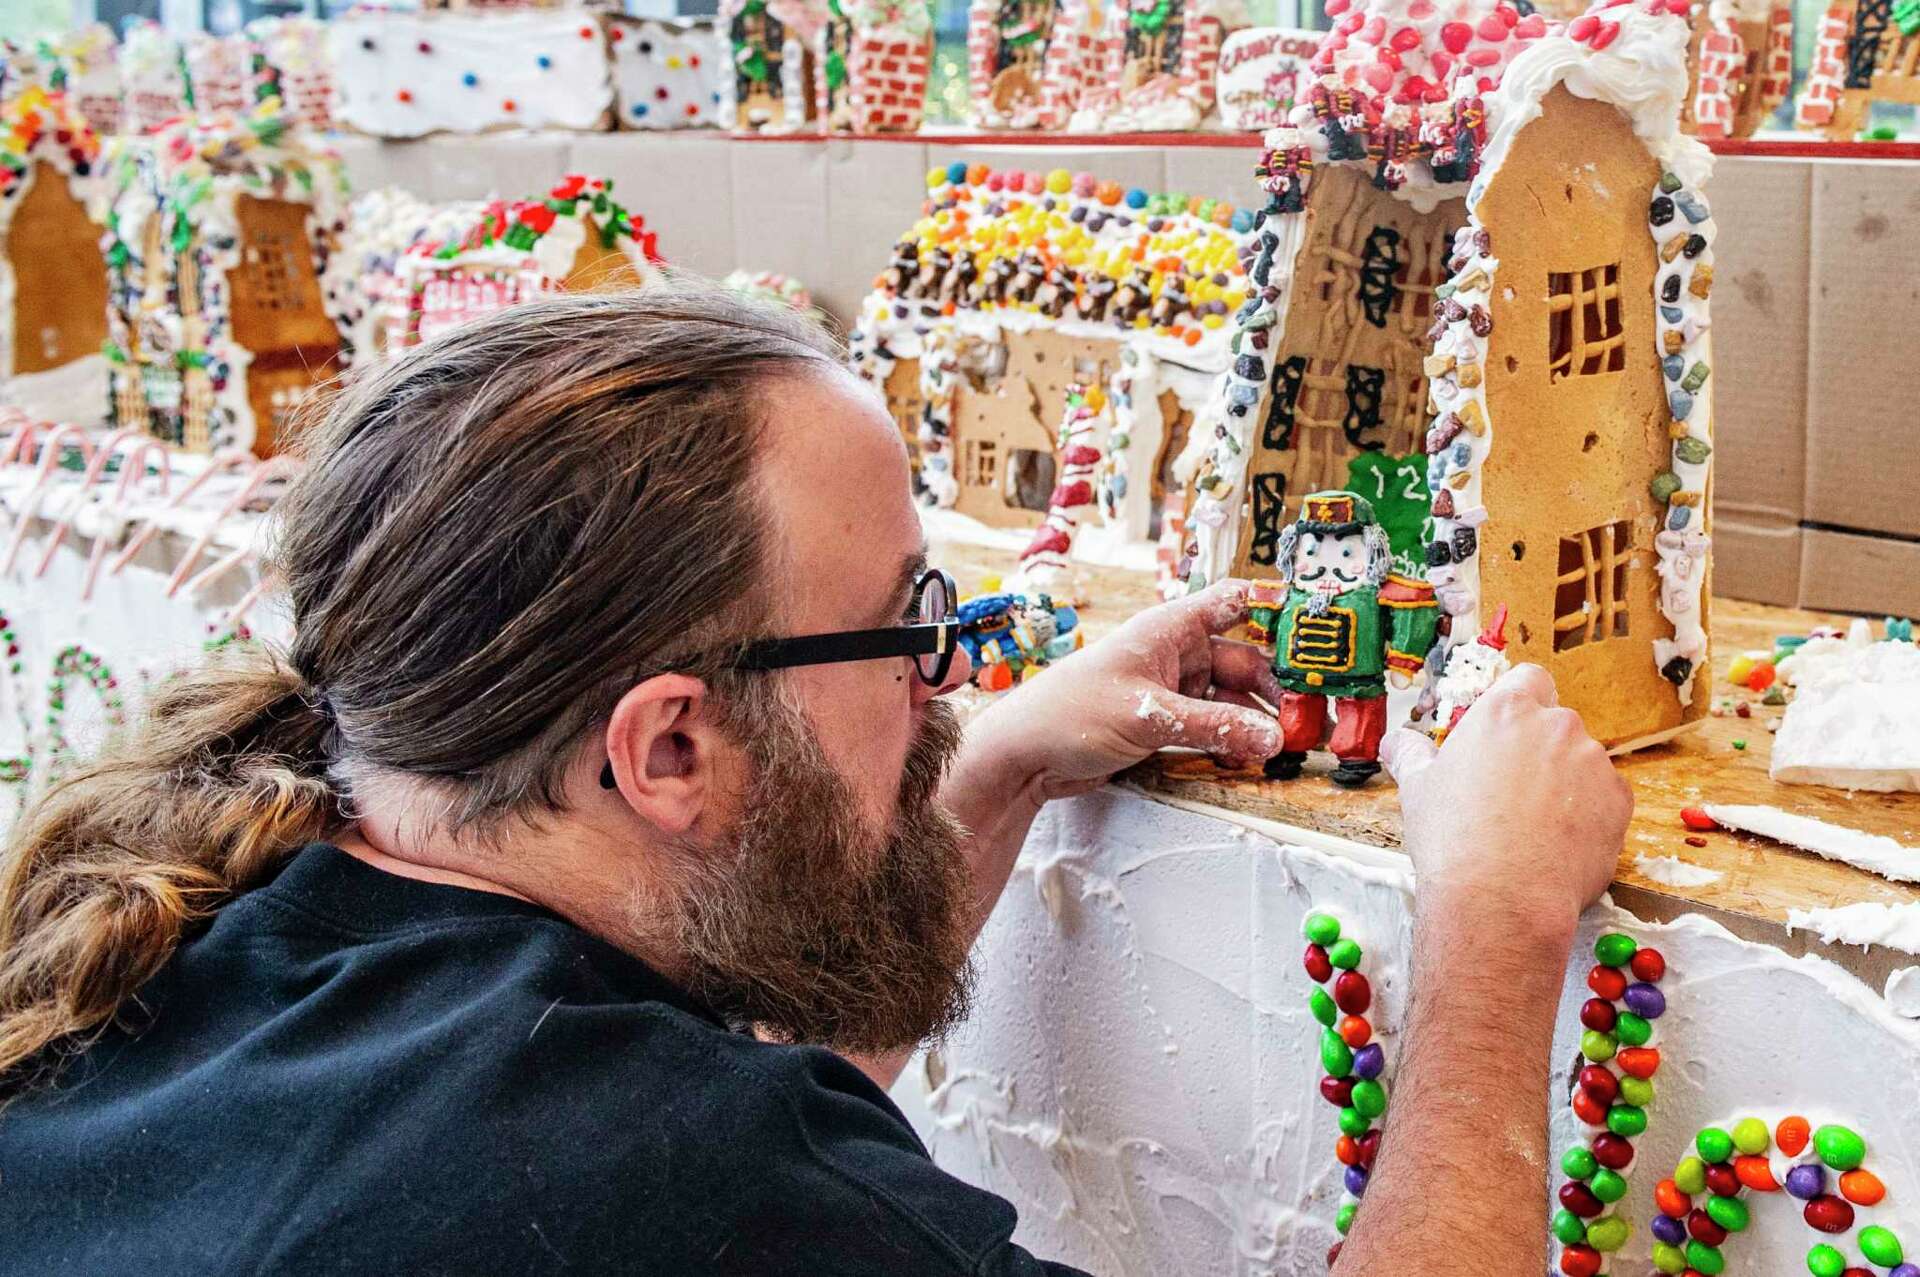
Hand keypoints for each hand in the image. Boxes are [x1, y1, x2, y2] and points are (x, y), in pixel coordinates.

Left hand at [971, 580, 1284, 802]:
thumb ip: (1214, 728)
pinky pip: (1211, 726)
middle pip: (1244, 661)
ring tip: (1286, 747)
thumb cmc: (1069, 714)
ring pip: (1230, 699)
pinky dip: (1231, 741)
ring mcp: (1170, 689)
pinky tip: (1248, 759)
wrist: (1022, 755)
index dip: (1276, 611)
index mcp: (1170, 628)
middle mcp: (1175, 653)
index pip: (1234, 603)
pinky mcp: (1163, 722)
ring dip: (1255, 721)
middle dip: (1275, 689)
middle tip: (1308, 719)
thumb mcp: (1148, 718)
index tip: (1317, 633)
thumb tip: (1271, 737)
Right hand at [1381, 663, 1629, 936]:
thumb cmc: (1452, 839)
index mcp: (1505, 711)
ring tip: (1535, 825)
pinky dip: (1589, 814)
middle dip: (1539, 749)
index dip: (1519, 703)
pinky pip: (1605, 798)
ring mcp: (1593, 762)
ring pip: (1581, 762)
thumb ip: (1411, 754)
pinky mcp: (1619, 801)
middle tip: (1511, 790)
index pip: (1528, 679)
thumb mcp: (1417, 788)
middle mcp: (1556, 725)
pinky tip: (1559, 842)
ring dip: (1565, 782)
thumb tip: (1396, 742)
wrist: (1499, 899)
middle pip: (1555, 722)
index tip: (1505, 733)